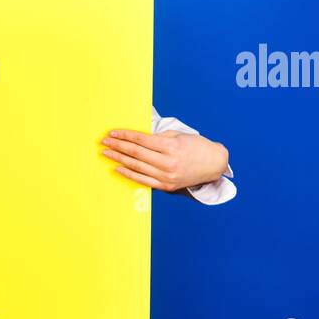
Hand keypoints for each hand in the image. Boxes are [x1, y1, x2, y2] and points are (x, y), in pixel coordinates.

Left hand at [100, 129, 228, 192]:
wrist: (213, 164)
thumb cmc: (196, 147)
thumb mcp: (178, 136)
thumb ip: (158, 138)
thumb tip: (136, 138)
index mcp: (170, 147)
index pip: (141, 140)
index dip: (124, 136)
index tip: (112, 133)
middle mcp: (167, 163)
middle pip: (135, 153)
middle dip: (117, 146)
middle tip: (104, 142)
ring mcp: (166, 176)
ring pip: (137, 167)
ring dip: (119, 159)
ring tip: (107, 153)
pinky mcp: (166, 185)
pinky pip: (143, 180)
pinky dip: (129, 174)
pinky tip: (118, 168)